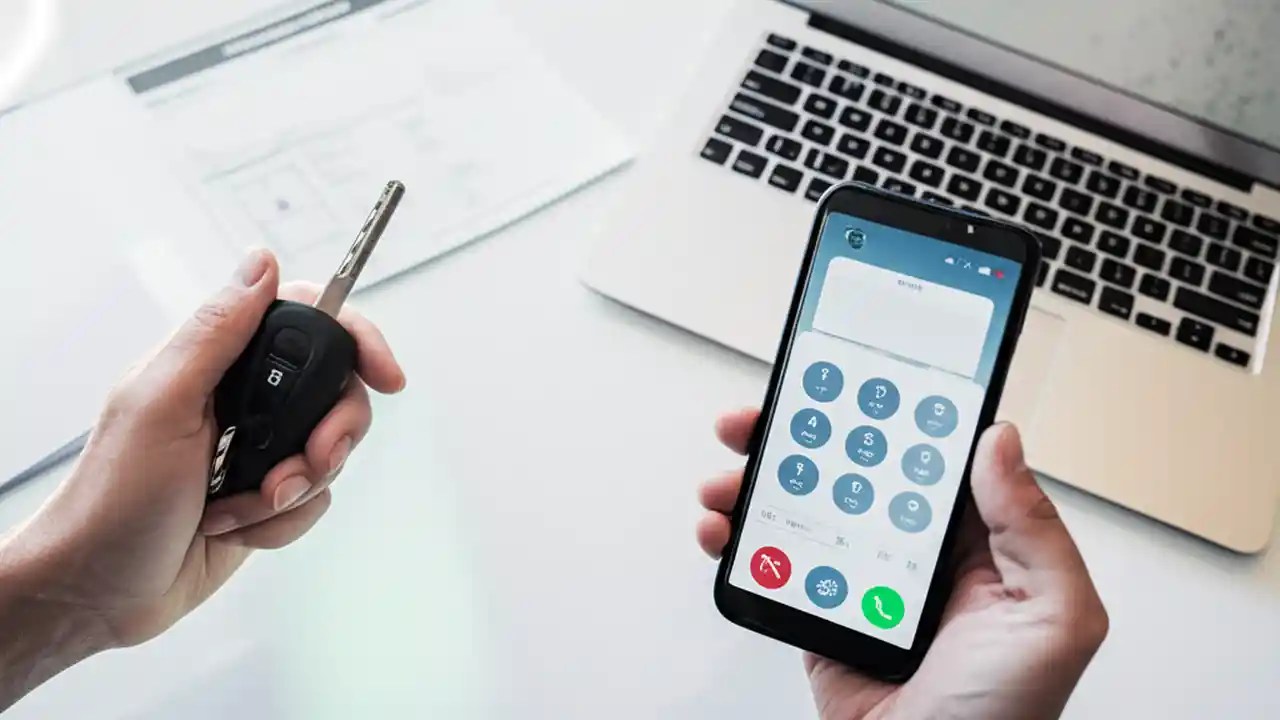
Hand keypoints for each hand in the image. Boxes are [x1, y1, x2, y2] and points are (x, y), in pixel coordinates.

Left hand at [3, 249, 404, 650]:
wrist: (97, 593)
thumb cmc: (112, 499)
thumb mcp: (162, 405)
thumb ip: (215, 333)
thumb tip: (262, 260)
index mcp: (215, 362)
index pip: (305, 319)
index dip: (356, 339)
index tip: (385, 376)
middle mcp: (242, 400)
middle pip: (335, 392)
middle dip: (329, 435)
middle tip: (303, 462)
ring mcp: (256, 450)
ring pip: (329, 452)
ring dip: (296, 488)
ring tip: (246, 506)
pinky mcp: (265, 498)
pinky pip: (314, 501)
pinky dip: (282, 522)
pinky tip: (235, 528)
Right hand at [697, 409, 1107, 719]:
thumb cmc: (1003, 719)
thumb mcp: (1053, 620)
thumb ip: (1035, 529)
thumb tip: (1000, 441)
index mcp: (976, 542)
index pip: (924, 455)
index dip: (886, 411)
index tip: (847, 378)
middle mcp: (912, 551)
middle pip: (848, 468)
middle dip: (798, 435)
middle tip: (759, 417)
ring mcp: (859, 579)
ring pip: (800, 506)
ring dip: (753, 482)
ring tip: (726, 478)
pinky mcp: (816, 611)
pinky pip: (772, 560)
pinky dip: (736, 539)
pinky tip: (722, 530)